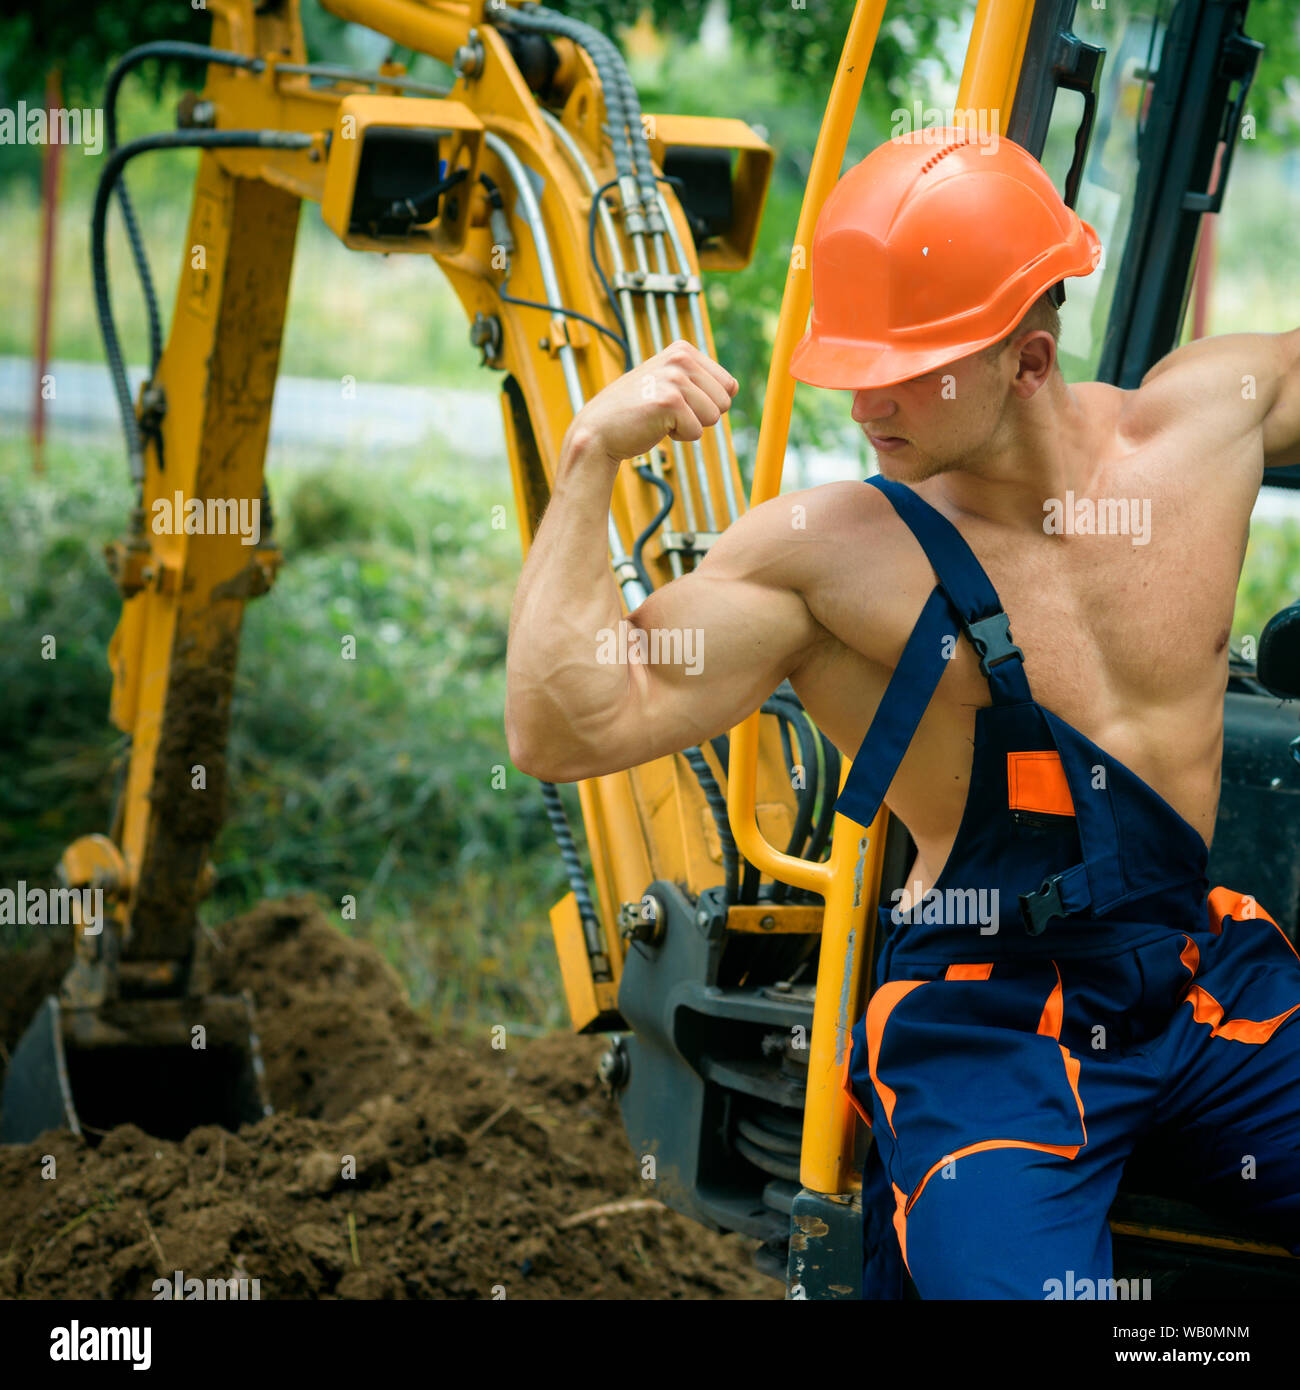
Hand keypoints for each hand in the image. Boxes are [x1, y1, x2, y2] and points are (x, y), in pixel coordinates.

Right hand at [567, 341, 738, 466]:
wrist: (599, 429)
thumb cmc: (636, 410)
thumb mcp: (669, 382)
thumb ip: (700, 379)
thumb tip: (734, 388)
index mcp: (683, 349)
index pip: (728, 385)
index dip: (706, 403)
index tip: (676, 401)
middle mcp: (680, 358)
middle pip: (724, 402)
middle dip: (700, 415)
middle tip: (668, 412)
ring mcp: (674, 378)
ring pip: (713, 418)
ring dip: (689, 426)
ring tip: (660, 417)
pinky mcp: (669, 402)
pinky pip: (697, 432)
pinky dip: (678, 437)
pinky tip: (654, 426)